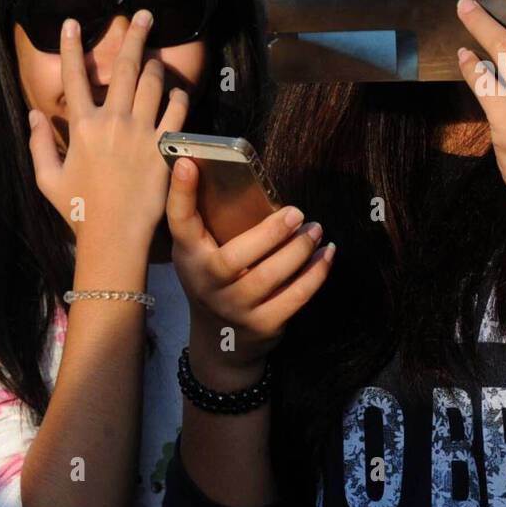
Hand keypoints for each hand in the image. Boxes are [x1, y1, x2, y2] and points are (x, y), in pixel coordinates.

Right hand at [27, 11, 188, 246]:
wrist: (115, 235)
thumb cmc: (78, 210)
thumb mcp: (47, 177)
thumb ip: (38, 142)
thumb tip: (34, 113)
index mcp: (82, 126)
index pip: (75, 76)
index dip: (73, 46)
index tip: (74, 21)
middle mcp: (113, 122)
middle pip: (124, 68)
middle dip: (134, 36)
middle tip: (143, 14)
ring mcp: (142, 132)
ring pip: (153, 84)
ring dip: (155, 65)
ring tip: (155, 55)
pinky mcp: (164, 146)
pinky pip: (177, 111)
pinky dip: (178, 96)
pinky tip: (177, 91)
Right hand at [166, 157, 333, 371]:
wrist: (221, 342)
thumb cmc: (219, 280)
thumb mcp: (206, 253)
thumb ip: (216, 222)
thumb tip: (242, 173)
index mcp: (190, 256)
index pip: (180, 223)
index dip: (181, 193)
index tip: (188, 164)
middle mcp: (206, 284)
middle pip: (234, 257)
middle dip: (271, 232)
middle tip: (297, 212)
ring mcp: (234, 308)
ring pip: (269, 277)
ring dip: (299, 250)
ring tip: (316, 229)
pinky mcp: (262, 324)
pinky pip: (294, 297)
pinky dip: (315, 274)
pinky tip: (326, 255)